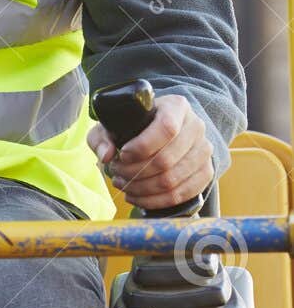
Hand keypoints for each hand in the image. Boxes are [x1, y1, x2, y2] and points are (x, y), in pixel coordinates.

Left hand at [87, 94, 212, 209]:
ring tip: (123, 184)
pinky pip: (181, 195)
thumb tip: (107, 156)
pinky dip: (154, 201)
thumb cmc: (134, 127)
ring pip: (171, 180)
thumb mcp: (112, 125)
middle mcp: (196, 127)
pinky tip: (137, 196)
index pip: (166, 128)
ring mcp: (203, 151)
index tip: (123, 155)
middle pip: (166, 159)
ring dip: (141, 189)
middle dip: (135, 172)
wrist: (161, 134)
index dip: (142, 147)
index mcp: (176, 107)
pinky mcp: (205, 172)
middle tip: (117, 172)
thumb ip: (102, 137)